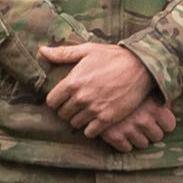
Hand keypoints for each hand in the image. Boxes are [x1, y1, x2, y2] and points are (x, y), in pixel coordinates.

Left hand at [49, 40, 165, 147]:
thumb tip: (42, 51)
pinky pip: (90, 132)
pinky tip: (96, 120)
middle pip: (63, 114)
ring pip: (75, 124)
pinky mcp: (108, 118)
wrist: (141, 67)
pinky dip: (91, 128)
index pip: (52, 102)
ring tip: (86, 112)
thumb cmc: (113, 56)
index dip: (56, 101)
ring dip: (79, 119)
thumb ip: (63, 54)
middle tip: (76, 106)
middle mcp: (81, 98)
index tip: (64, 99)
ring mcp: (94, 109)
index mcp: (72, 82)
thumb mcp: (87, 50)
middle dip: (67, 110)